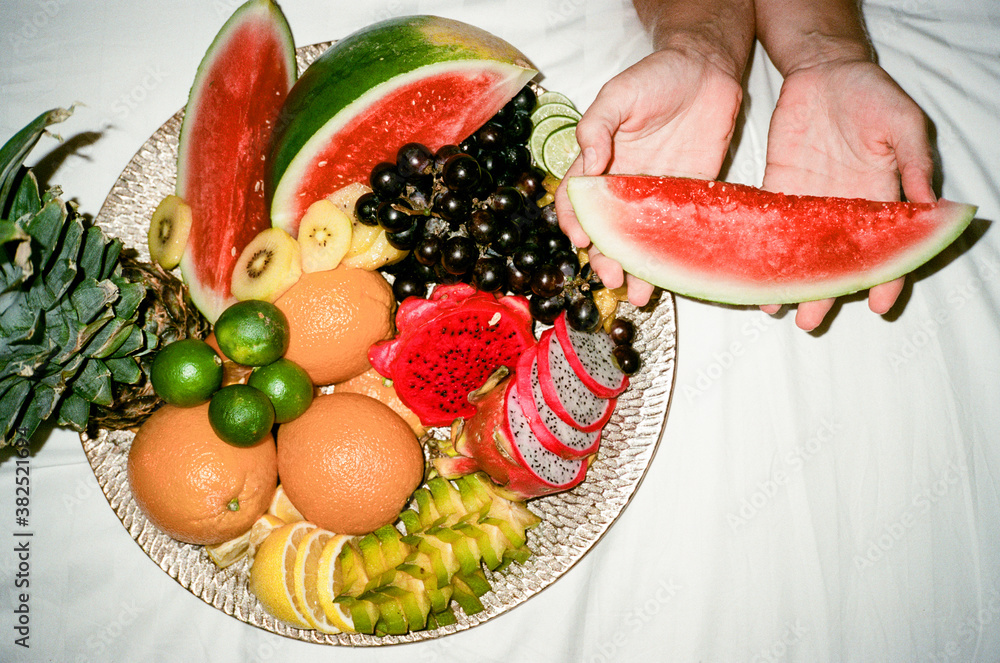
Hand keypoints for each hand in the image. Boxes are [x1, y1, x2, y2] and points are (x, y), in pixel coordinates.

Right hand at [554, 46, 744, 306]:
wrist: (709, 70)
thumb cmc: (658, 75)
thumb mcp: (618, 94)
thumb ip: (597, 126)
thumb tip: (590, 165)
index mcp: (599, 163)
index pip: (576, 201)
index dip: (573, 223)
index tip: (581, 240)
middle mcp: (623, 186)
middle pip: (606, 233)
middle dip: (605, 259)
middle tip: (611, 278)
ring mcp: (655, 196)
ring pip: (640, 242)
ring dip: (637, 270)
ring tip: (640, 295)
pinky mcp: (688, 199)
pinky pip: (675, 234)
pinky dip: (670, 259)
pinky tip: (669, 278)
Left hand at [759, 58, 934, 329]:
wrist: (825, 70)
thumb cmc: (872, 94)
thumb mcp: (903, 125)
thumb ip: (914, 166)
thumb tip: (931, 208)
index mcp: (881, 199)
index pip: (887, 251)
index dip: (885, 279)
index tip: (877, 304)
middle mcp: (845, 209)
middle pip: (836, 263)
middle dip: (825, 294)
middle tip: (810, 321)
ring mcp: (811, 203)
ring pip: (801, 254)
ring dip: (789, 282)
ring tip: (775, 308)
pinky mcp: (778, 190)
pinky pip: (769, 228)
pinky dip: (762, 252)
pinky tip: (752, 274)